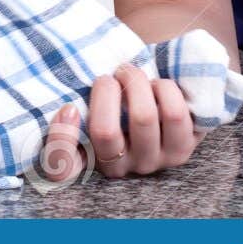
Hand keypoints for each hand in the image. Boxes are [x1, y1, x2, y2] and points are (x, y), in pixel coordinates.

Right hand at [37, 63, 206, 182]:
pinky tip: (159, 86)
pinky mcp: (181, 151)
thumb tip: (70, 96)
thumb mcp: (94, 99)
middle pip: (105, 131)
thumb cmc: (120, 97)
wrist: (162, 103)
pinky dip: (165, 88)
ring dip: (138, 83)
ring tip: (137, 76)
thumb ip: (79, 96)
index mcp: (87, 158)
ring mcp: (151, 162)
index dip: (62, 141)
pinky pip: (174, 114)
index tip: (70, 107)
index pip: (62, 170)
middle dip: (108, 87)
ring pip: (143, 117)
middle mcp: (117, 168)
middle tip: (114, 73)